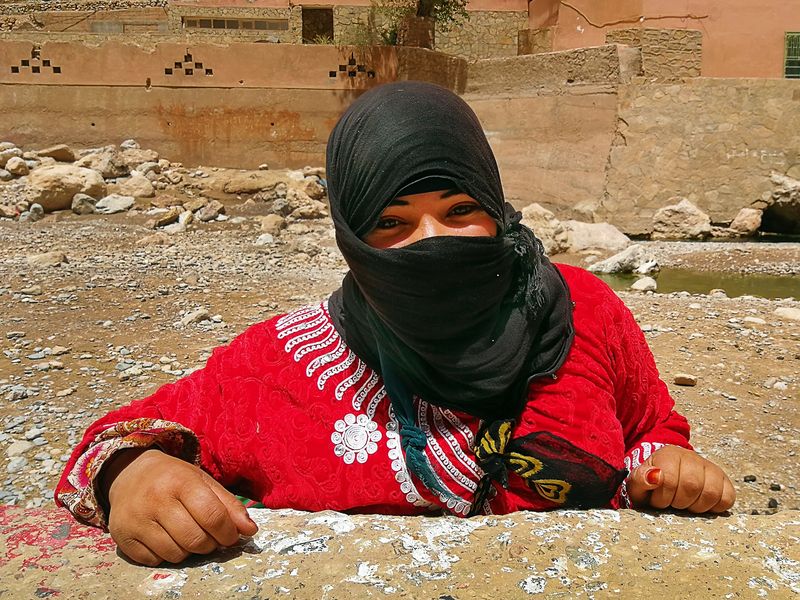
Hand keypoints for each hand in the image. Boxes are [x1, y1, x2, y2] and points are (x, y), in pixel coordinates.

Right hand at [102, 448, 257, 565]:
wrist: (130, 473)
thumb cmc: (173, 478)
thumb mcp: (203, 482)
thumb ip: (229, 505)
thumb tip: (250, 530)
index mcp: (180, 481)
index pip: (212, 516)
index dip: (228, 532)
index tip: (231, 536)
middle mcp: (155, 500)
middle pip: (195, 540)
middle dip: (210, 544)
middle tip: (209, 536)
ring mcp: (136, 520)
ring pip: (176, 555)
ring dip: (188, 551)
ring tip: (187, 534)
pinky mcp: (122, 537)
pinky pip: (154, 561)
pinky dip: (165, 555)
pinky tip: (165, 538)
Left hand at [627, 446, 734, 512]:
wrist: (666, 477)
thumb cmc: (651, 483)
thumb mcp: (638, 483)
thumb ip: (641, 479)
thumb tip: (654, 476)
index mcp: (668, 454)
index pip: (669, 479)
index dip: (662, 497)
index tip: (657, 501)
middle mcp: (691, 457)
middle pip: (692, 486)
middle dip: (678, 502)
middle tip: (671, 504)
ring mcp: (710, 468)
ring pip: (711, 493)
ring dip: (696, 506)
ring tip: (685, 505)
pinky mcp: (724, 480)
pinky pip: (727, 498)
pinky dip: (715, 507)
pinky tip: (701, 505)